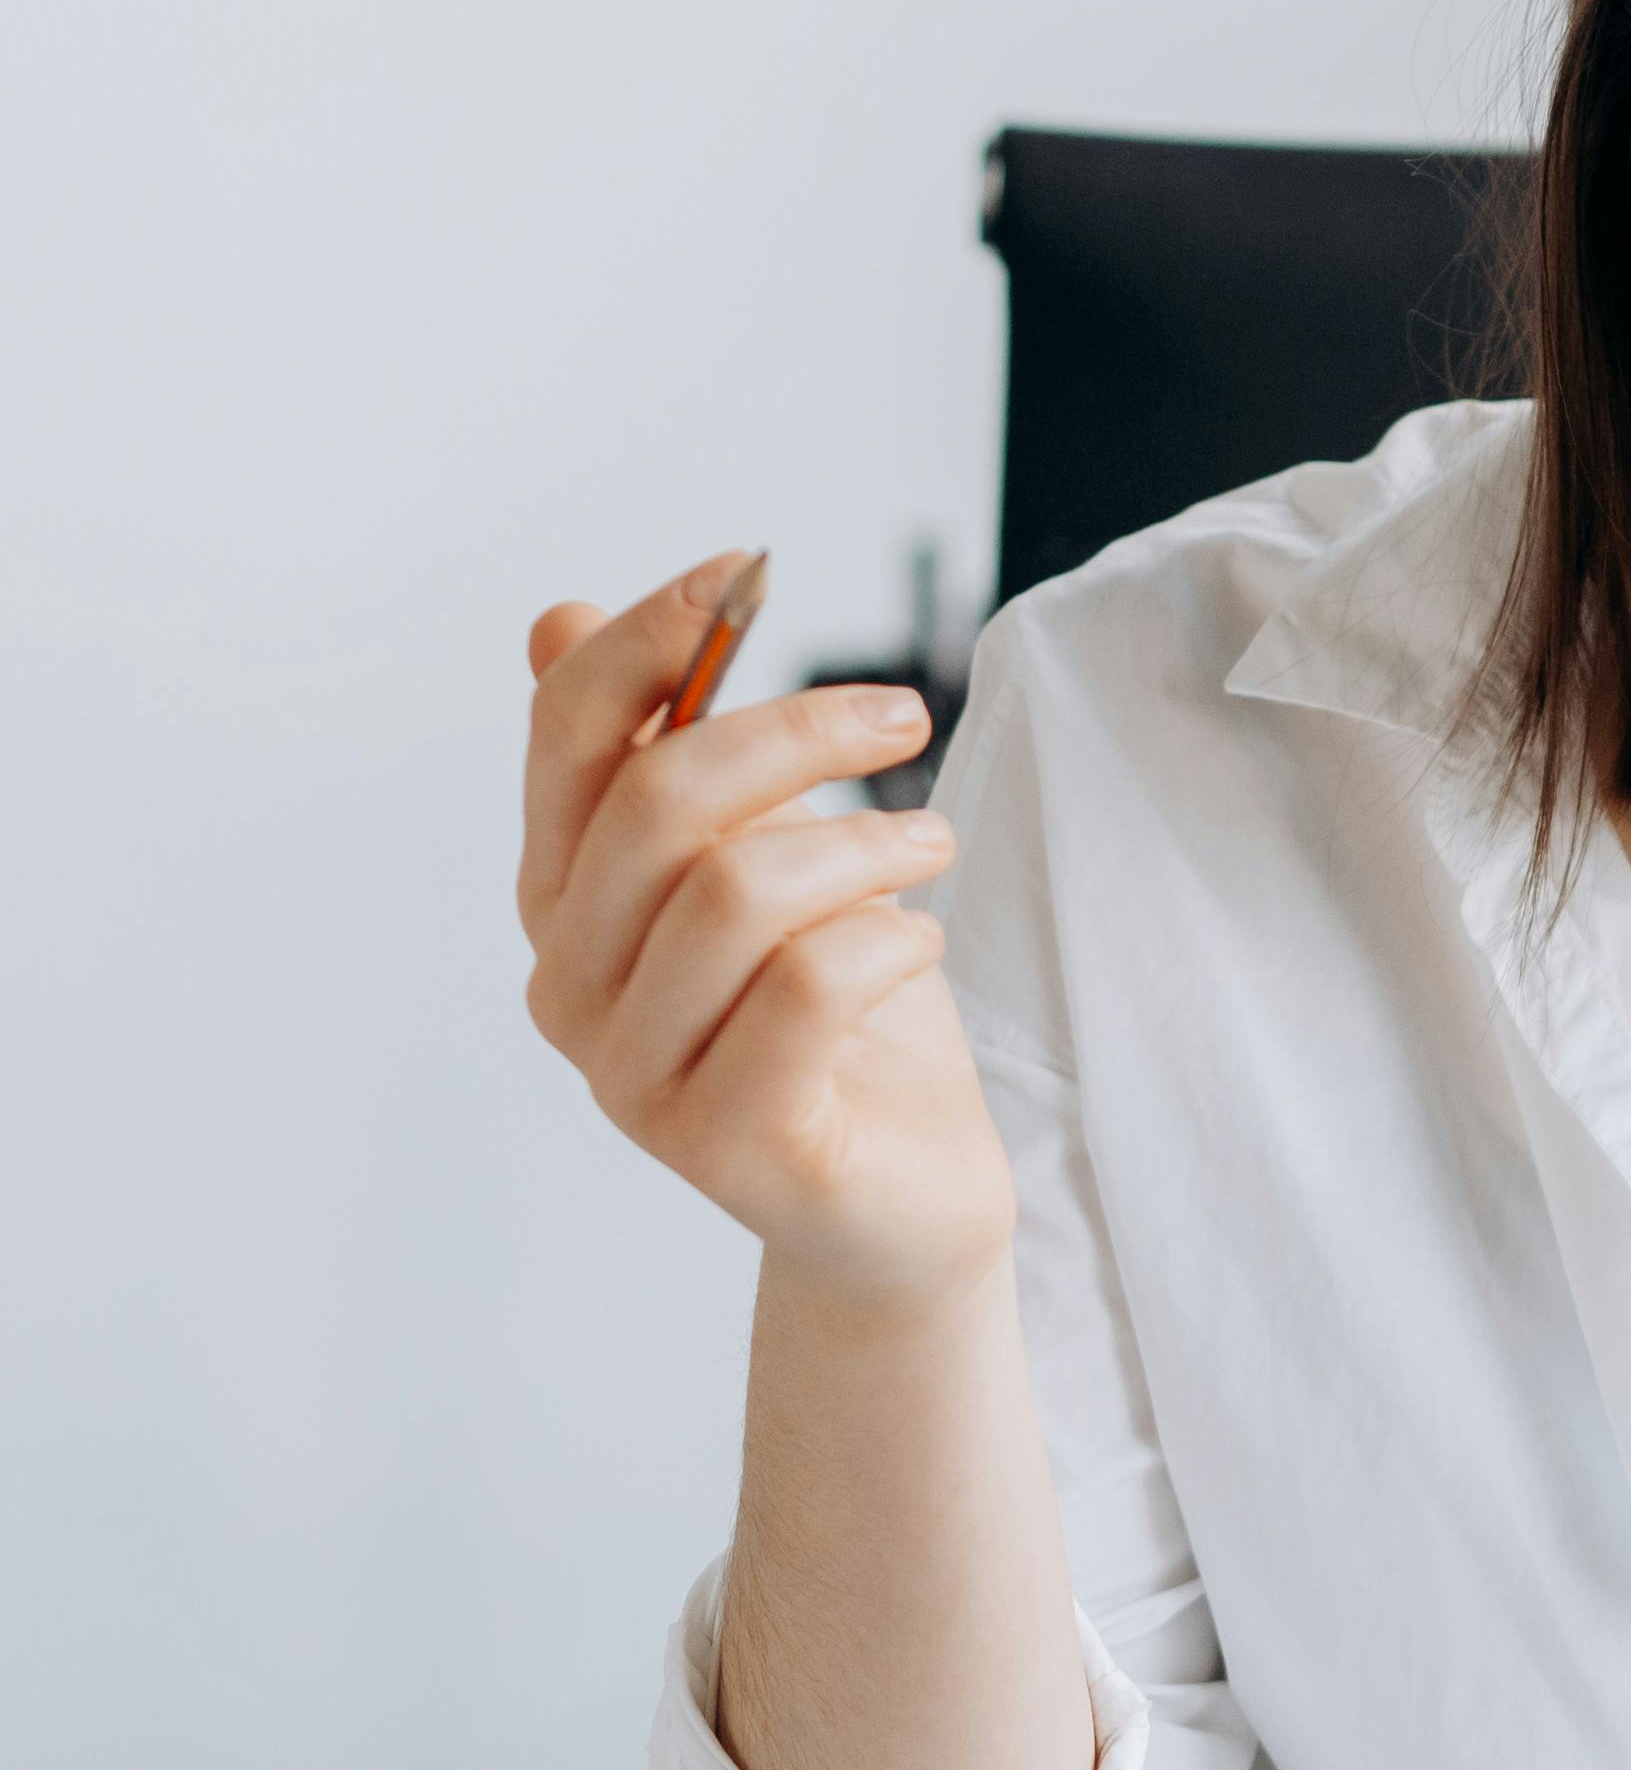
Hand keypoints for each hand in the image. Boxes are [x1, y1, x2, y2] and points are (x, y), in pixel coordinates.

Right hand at [520, 563, 1011, 1310]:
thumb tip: (558, 618)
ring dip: (867, 843)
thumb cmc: (837, 1018)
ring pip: (739, 893)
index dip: (650, 639)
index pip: (568, 737)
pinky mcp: (727, 1143)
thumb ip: (663, 754)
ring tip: (933, 846)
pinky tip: (919, 945)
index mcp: (563, 898)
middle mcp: (569, 986)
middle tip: (904, 716)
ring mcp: (635, 1076)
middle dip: (796, 730)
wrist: (901, 1201)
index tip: (745, 568)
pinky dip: (889, 942)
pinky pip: (810, 989)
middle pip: (657, 803)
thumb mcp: (762, 858)